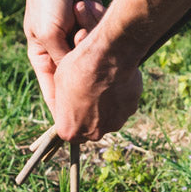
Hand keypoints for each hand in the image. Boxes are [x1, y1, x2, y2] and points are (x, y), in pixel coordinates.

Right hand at [24, 0, 102, 113]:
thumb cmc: (48, 0)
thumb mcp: (50, 34)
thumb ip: (63, 59)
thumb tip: (78, 85)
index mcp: (43, 56)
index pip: (53, 91)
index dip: (63, 108)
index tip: (76, 124)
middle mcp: (61, 50)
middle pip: (77, 77)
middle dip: (84, 73)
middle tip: (93, 72)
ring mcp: (77, 38)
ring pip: (91, 56)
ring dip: (89, 41)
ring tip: (80, 21)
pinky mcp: (92, 24)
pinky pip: (100, 36)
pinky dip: (97, 26)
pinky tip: (87, 10)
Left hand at [51, 25, 142, 142]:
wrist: (106, 57)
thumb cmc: (77, 69)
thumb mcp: (59, 83)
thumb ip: (64, 102)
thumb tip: (67, 103)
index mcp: (70, 131)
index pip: (70, 132)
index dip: (71, 117)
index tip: (73, 104)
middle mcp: (93, 134)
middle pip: (91, 127)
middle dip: (90, 114)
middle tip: (89, 94)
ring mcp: (114, 124)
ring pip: (110, 116)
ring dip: (107, 105)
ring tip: (103, 84)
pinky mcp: (131, 110)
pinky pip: (124, 104)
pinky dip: (121, 95)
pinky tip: (116, 79)